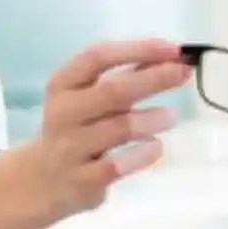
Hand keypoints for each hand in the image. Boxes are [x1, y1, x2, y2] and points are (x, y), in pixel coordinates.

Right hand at [32, 39, 189, 220]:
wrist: (44, 180)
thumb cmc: (80, 126)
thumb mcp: (93, 95)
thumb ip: (129, 74)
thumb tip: (174, 56)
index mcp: (63, 84)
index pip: (98, 56)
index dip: (138, 49)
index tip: (173, 48)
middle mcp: (62, 113)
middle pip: (113, 91)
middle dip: (154, 79)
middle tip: (183, 74)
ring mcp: (70, 148)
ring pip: (120, 128)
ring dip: (153, 118)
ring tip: (171, 116)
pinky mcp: (83, 180)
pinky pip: (119, 165)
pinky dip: (144, 153)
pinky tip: (156, 146)